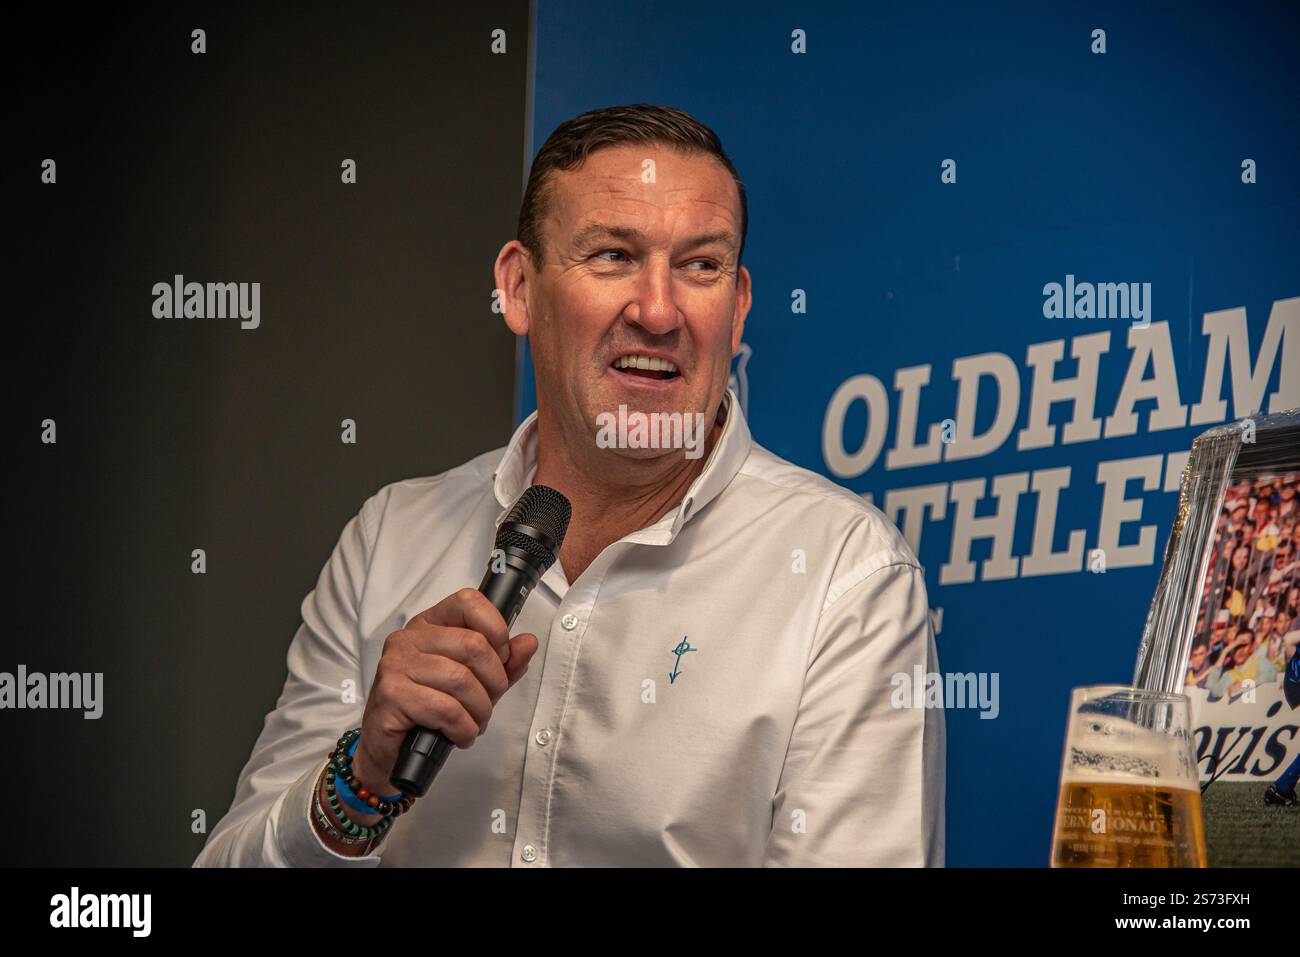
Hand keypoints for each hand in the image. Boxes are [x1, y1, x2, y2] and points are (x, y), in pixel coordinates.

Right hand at [352, 588, 539, 794]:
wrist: (391, 750)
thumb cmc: (430, 711)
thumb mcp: (476, 683)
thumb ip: (503, 662)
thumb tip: (528, 643)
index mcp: (430, 625)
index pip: (468, 602)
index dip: (495, 628)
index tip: (502, 657)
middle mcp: (409, 638)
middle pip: (473, 645)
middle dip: (493, 682)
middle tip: (487, 704)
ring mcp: (396, 664)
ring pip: (461, 680)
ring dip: (479, 711)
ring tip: (473, 723)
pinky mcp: (391, 694)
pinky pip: (446, 709)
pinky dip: (463, 728)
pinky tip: (459, 734)